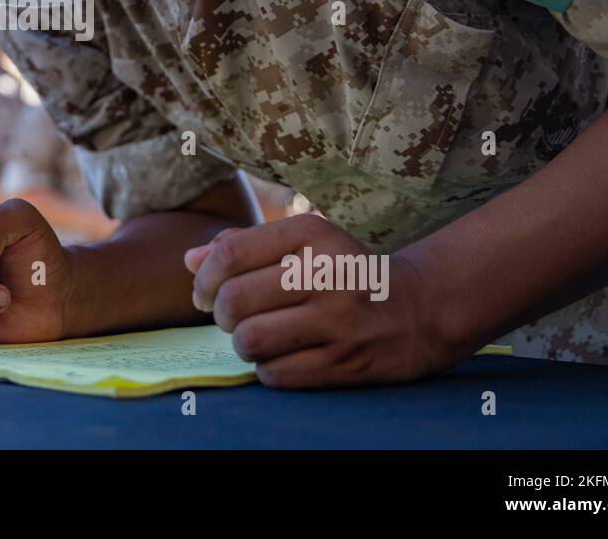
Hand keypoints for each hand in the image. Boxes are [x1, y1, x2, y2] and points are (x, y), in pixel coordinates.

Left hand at [184, 213, 449, 388]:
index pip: (230, 253)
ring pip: (249, 339)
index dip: (204, 277)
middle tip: (230, 318)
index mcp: (311, 234)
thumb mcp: (303, 243)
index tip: (204, 292)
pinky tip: (281, 356)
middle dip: (220, 314)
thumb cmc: (344, 271)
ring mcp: (337, 320)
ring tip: (256, 337)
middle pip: (233, 299)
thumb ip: (244, 246)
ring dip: (242, 344)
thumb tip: (188, 260)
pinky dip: (267, 369)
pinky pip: (276, 373)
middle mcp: (325, 273)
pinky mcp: (345, 361)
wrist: (419, 308)